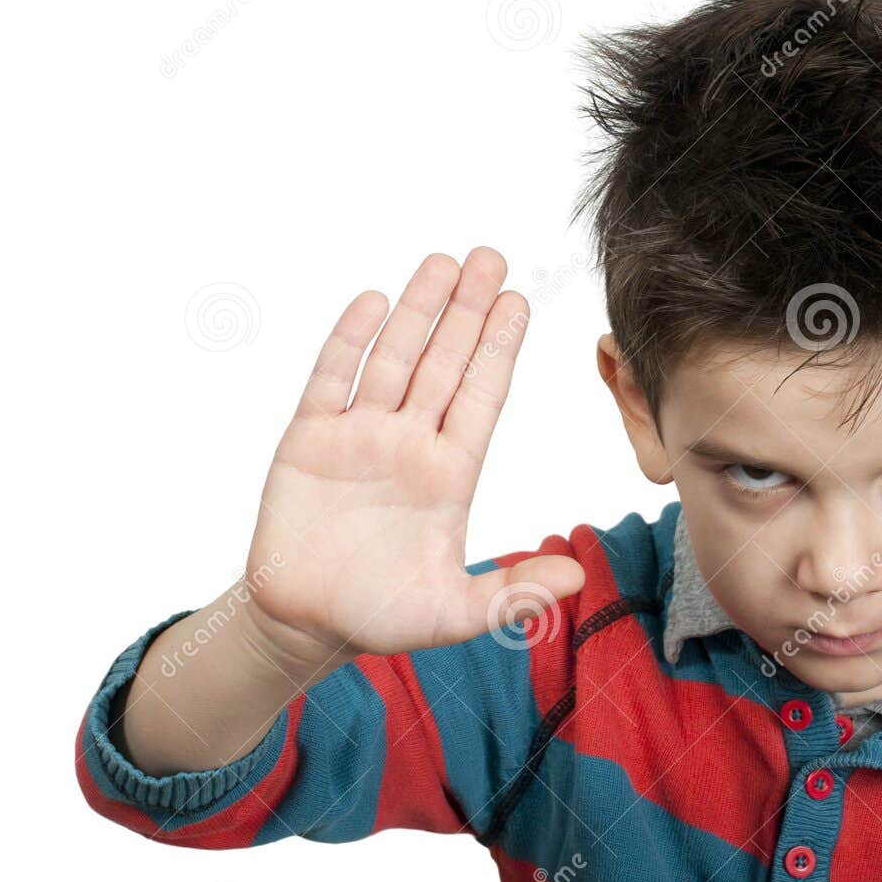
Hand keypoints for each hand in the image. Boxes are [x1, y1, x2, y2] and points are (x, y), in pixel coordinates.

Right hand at [241, 247, 585, 668]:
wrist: (306, 623)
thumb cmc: (382, 617)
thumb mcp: (455, 614)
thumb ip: (511, 594)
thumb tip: (576, 580)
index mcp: (450, 474)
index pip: (481, 396)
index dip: (499, 348)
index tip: (519, 301)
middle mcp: (410, 444)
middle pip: (444, 363)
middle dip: (468, 311)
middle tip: (491, 257)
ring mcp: (359, 436)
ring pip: (393, 358)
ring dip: (417, 310)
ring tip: (442, 261)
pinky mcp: (308, 441)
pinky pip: (332, 380)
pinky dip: (350, 341)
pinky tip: (374, 300)